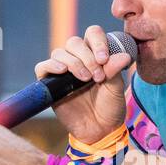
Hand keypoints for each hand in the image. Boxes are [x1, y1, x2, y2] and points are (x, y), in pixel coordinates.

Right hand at [33, 24, 132, 143]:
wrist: (100, 130)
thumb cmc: (110, 106)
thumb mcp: (116, 88)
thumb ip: (115, 71)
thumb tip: (122, 55)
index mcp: (95, 54)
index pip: (92, 34)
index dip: (98, 42)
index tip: (104, 59)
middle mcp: (78, 59)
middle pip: (74, 42)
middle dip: (86, 56)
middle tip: (97, 75)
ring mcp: (63, 70)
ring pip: (60, 53)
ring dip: (74, 63)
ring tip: (85, 79)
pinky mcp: (50, 83)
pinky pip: (43, 67)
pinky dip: (51, 65)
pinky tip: (62, 71)